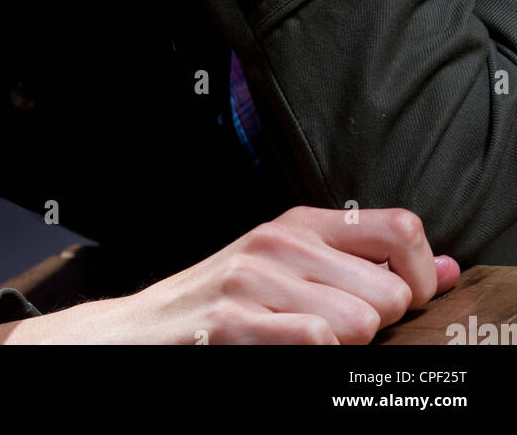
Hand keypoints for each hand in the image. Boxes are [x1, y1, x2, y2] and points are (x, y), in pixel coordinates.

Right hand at [99, 205, 458, 344]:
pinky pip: (314, 341)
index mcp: (301, 223)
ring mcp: (253, 280)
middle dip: (376, 328)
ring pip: (359, 323)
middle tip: (332, 335)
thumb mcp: (294, 269)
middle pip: (389, 292)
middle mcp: (280, 242)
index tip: (399, 309)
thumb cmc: (225, 304)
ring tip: (301, 345)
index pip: (402, 228)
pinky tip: (282, 354)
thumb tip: (443, 269)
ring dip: (342, 350)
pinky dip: (314, 360)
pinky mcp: (231, 321)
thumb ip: (368, 266)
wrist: (141, 331)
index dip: (419, 278)